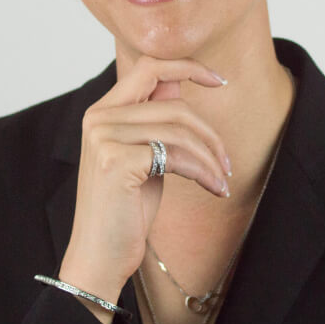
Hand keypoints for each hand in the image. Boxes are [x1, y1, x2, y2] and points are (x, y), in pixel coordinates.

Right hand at [58, 55, 231, 319]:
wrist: (100, 256)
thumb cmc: (125, 211)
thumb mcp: (143, 158)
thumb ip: (154, 121)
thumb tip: (179, 82)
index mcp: (102, 112)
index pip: (149, 67)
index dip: (187, 67)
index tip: (219, 81)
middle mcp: (99, 118)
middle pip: (174, 103)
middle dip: (209, 131)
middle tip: (226, 161)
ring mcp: (104, 138)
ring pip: (179, 130)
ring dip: (211, 157)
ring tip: (223, 180)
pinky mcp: (117, 161)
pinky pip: (177, 155)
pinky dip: (203, 172)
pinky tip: (215, 189)